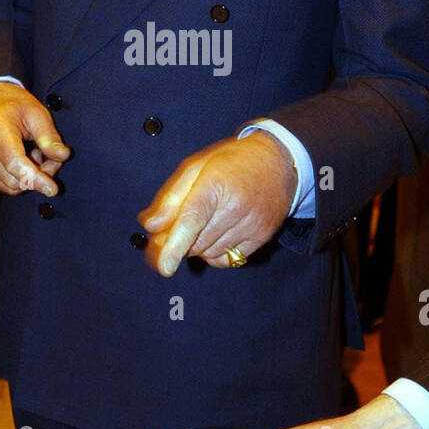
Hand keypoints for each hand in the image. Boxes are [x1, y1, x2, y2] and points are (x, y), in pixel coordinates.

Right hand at [0, 81, 69, 195]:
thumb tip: (62, 156)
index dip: (35, 179)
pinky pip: (4, 185)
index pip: (15, 164)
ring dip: (30, 178)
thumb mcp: (37, 112)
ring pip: (11, 186)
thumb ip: (49, 136)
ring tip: (37, 155)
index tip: (52, 189)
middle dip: (39, 176)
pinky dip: (19, 178)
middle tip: (52, 158)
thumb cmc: (13, 104)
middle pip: (16, 180)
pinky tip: (24, 159)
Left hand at [138, 131, 297, 276]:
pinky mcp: (262, 237)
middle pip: (196, 242)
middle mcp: (236, 206)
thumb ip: (171, 197)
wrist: (278, 161)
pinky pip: (229, 260)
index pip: (192, 220)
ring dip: (197, 247)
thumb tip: (150, 226)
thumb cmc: (232, 162)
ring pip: (210, 253)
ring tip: (203, 223)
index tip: (165, 267)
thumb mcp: (196, 168)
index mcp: (215, 184)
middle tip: (175, 228)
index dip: (175, 245)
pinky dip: (215, 254)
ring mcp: (252, 224)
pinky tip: (216, 235)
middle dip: (179, 242)